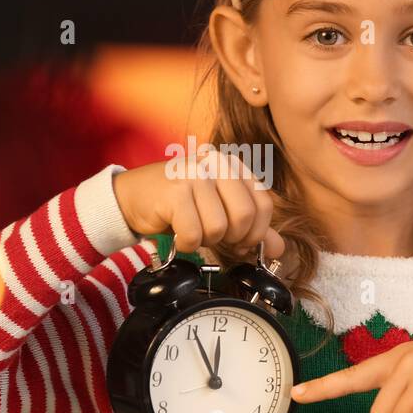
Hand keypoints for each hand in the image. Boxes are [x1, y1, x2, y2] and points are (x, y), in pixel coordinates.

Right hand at [111, 149, 284, 257]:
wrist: (132, 197)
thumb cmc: (178, 204)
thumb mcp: (219, 211)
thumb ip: (251, 228)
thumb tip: (280, 249)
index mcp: (232, 165)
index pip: (264, 204)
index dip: (256, 232)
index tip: (241, 243)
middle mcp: (216, 164)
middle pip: (245, 216)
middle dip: (232, 238)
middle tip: (214, 239)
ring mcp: (194, 175)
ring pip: (219, 228)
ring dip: (205, 241)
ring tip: (192, 231)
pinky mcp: (175, 192)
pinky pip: (193, 234)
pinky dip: (186, 244)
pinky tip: (177, 234)